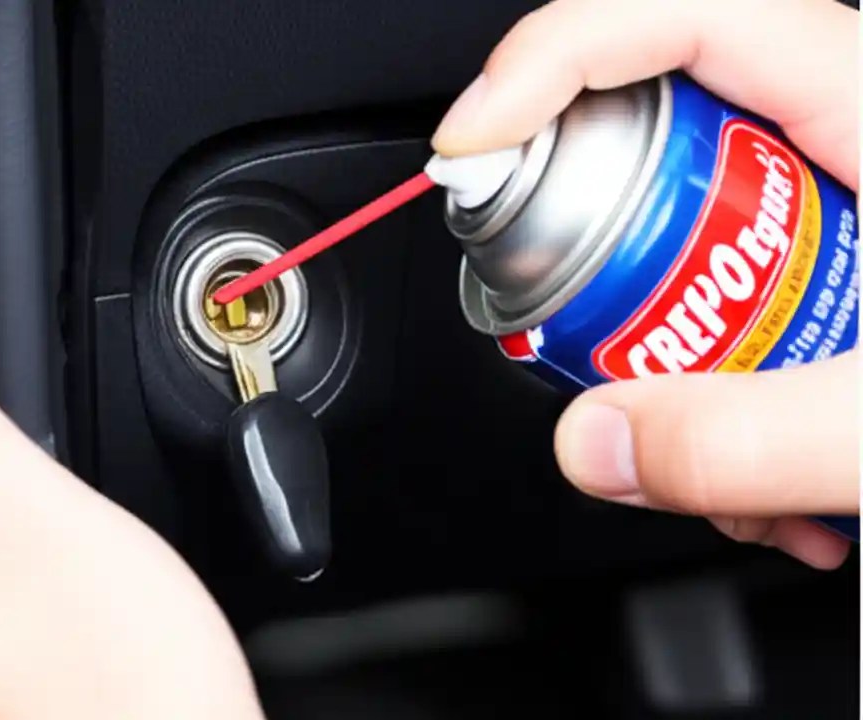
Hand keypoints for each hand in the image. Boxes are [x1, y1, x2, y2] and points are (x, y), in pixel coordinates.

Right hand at [431, 0, 858, 568]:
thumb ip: (762, 437)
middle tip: (589, 355)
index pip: (661, 12)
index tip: (468, 149)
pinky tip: (793, 499)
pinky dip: (738, 409)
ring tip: (745, 493)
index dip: (536, 65)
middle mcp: (851, 127)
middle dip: (598, 274)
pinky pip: (744, 307)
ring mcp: (850, 199)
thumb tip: (595, 442)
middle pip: (649, 143)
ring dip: (678, 378)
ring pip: (690, 249)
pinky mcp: (860, 266)